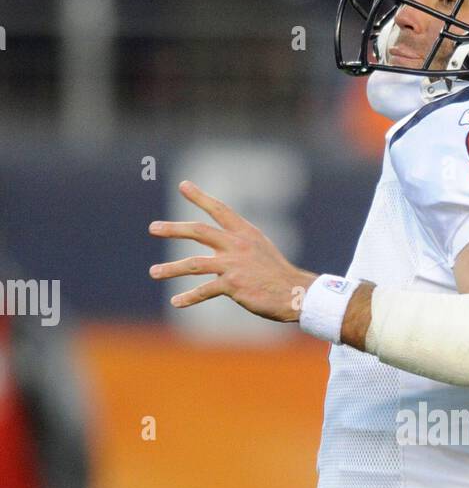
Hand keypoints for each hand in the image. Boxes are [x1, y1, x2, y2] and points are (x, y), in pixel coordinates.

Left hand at [148, 181, 310, 322]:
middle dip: (173, 228)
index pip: (219, 210)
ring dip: (171, 268)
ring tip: (153, 271)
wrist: (295, 294)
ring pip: (194, 263)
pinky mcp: (233, 285)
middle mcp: (237, 245)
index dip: (200, 197)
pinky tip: (176, 301)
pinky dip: (189, 297)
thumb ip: (239, 247)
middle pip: (199, 231)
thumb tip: (217, 252)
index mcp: (245, 233)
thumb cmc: (278, 275)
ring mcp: (233, 265)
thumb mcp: (261, 250)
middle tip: (153, 227)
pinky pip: (204, 290)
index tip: (183, 185)